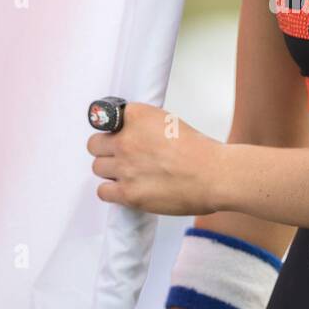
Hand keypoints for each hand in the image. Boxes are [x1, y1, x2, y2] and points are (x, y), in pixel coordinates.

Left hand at [87, 102, 220, 215]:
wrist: (214, 175)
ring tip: (127, 174)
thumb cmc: (200, 151)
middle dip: (106, 150)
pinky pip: (102, 191)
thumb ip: (146, 126)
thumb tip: (134, 135)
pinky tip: (125, 189)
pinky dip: (111, 191)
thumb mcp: (170, 123)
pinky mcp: (128, 192)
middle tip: (121, 156)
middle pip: (94, 144)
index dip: (115, 130)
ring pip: (97, 167)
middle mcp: (126, 139)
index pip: (106, 118)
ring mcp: (124, 166)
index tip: (120, 135)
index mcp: (138, 116)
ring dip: (109, 171)